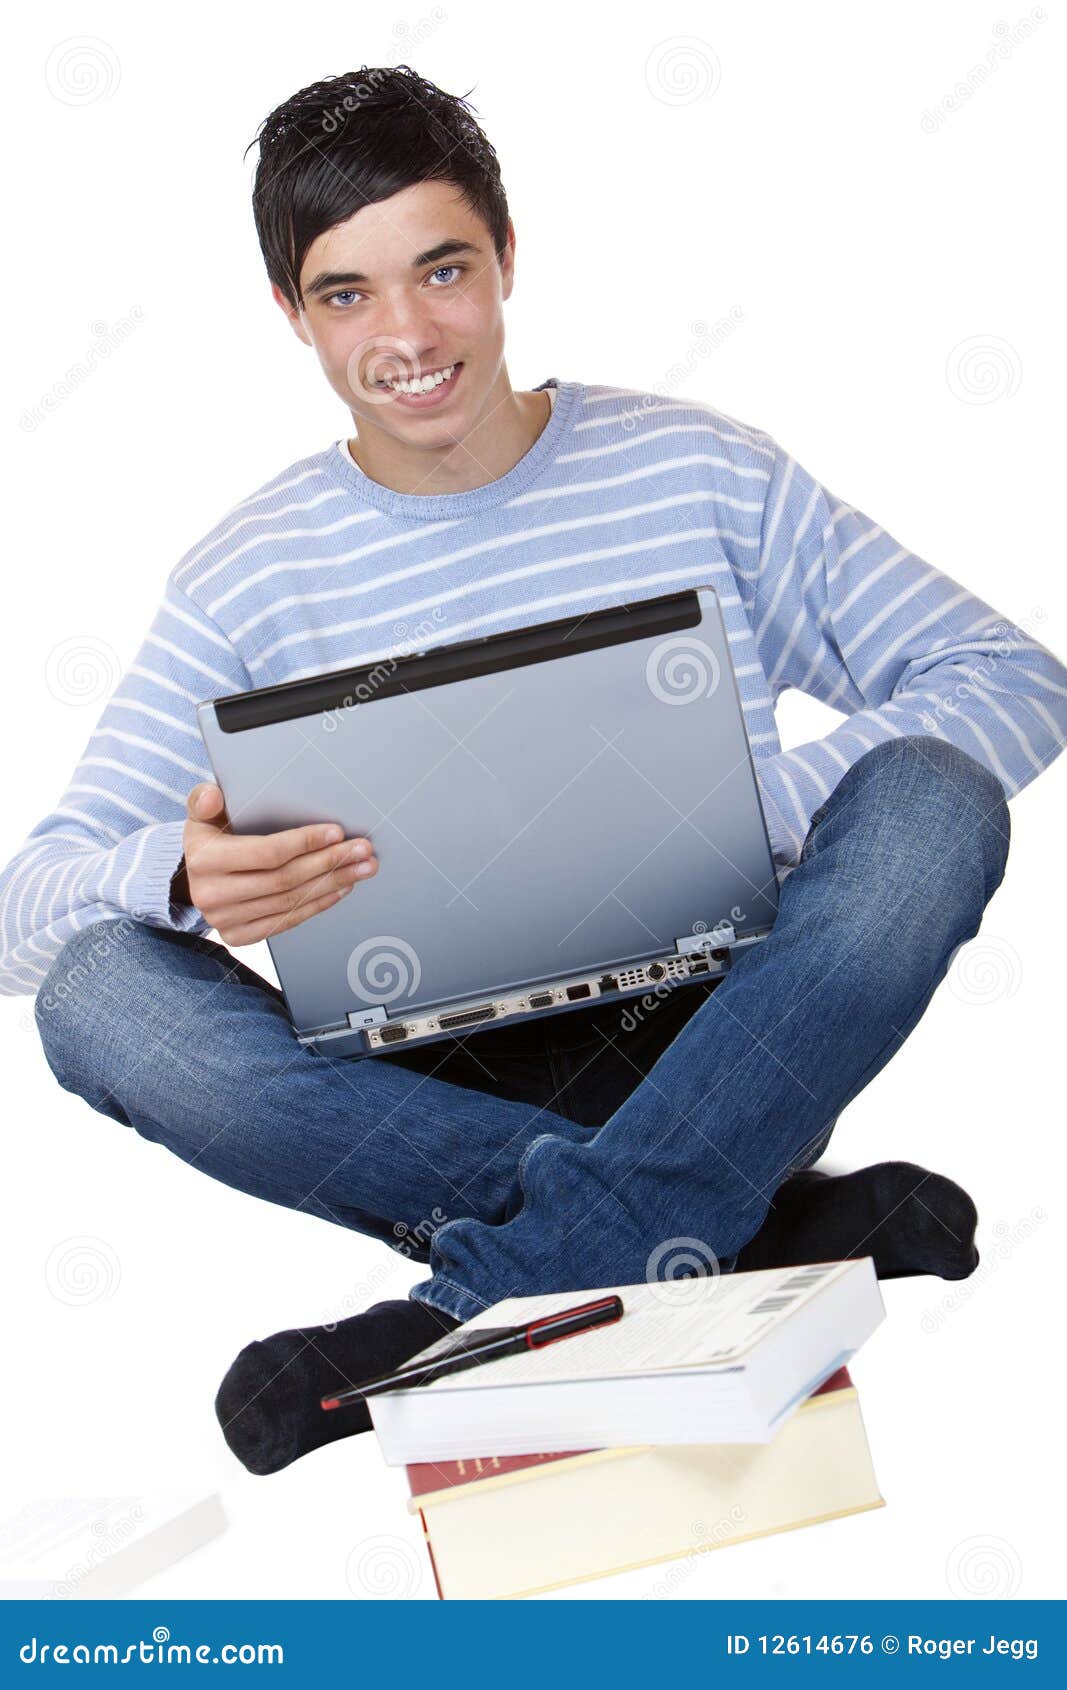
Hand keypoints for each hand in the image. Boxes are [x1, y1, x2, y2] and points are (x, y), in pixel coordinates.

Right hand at [177, 783, 377, 946]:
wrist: (192, 879)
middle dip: (330, 863)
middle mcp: (212, 894)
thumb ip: (204, 800)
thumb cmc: (208, 838)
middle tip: (361, 850)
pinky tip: (340, 888)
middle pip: (284, 880)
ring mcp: (225, 919)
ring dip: (333, 884)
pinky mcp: (238, 936)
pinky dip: (318, 904)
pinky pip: (286, 922)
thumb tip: (212, 794)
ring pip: (290, 902)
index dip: (304, 843)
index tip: (336, 833)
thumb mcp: (200, 814)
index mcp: (204, 859)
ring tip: (361, 868)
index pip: (266, 853)